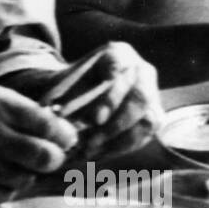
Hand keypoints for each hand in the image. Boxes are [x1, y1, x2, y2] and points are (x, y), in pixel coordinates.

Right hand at [0, 79, 78, 204]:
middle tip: (48, 154)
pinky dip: (7, 186)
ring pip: (26, 178)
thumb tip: (53, 124)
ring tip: (13, 161)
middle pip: (45, 157)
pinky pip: (4, 194)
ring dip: (27, 172)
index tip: (65, 137)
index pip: (49, 125)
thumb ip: (12, 106)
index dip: (64, 134)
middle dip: (52, 157)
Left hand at [30, 42, 163, 160]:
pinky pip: (143, 136)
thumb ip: (63, 92)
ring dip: (118, 140)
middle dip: (116, 123)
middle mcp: (142, 71)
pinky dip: (120, 147)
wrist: (86, 89)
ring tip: (90, 150)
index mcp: (119, 53)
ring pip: (146, 121)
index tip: (96, 118)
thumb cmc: (73, 83)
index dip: (110, 96)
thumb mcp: (64, 80)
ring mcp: (152, 94)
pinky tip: (98, 153)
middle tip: (92, 141)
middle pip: (139, 98)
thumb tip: (54, 111)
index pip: (120, 71)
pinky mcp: (154, 117)